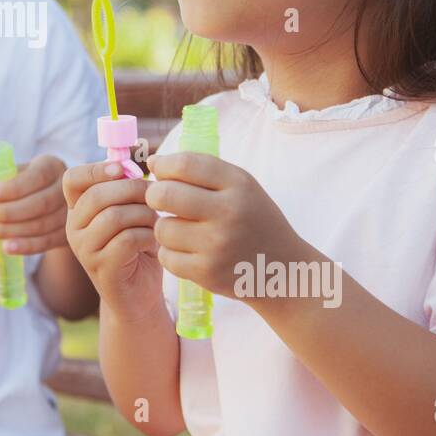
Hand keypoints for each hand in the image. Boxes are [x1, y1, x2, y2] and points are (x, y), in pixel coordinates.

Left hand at [0, 154, 67, 254]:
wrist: (48, 207)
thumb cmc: (24, 185)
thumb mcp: (13, 175)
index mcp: (51, 167)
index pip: (37, 176)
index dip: (15, 187)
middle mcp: (65, 189)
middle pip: (41, 203)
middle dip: (9, 211)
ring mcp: (69, 214)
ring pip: (42, 225)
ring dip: (10, 230)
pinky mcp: (66, 235)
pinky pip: (46, 242)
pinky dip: (26, 246)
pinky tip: (6, 247)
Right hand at [62, 161, 161, 321]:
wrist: (138, 296)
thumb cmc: (137, 247)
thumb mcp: (129, 213)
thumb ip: (125, 190)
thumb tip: (133, 163)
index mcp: (78, 210)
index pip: (72, 179)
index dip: (97, 169)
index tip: (123, 169)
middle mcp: (74, 228)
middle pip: (97, 196)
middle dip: (133, 189)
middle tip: (156, 196)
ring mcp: (85, 250)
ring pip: (114, 216)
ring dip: (144, 215)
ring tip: (156, 222)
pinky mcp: (102, 269)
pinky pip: (127, 240)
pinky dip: (148, 236)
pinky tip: (154, 242)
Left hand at [145, 152, 303, 300]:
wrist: (283, 269)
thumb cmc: (253, 220)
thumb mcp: (240, 186)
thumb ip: (199, 169)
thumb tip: (152, 163)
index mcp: (238, 185)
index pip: (185, 164)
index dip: (164, 165)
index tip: (159, 170)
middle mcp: (229, 212)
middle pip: (164, 195)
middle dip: (154, 195)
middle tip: (160, 200)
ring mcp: (218, 245)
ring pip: (162, 229)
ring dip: (165, 228)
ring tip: (182, 230)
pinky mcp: (208, 272)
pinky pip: (166, 257)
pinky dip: (171, 253)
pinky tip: (188, 251)